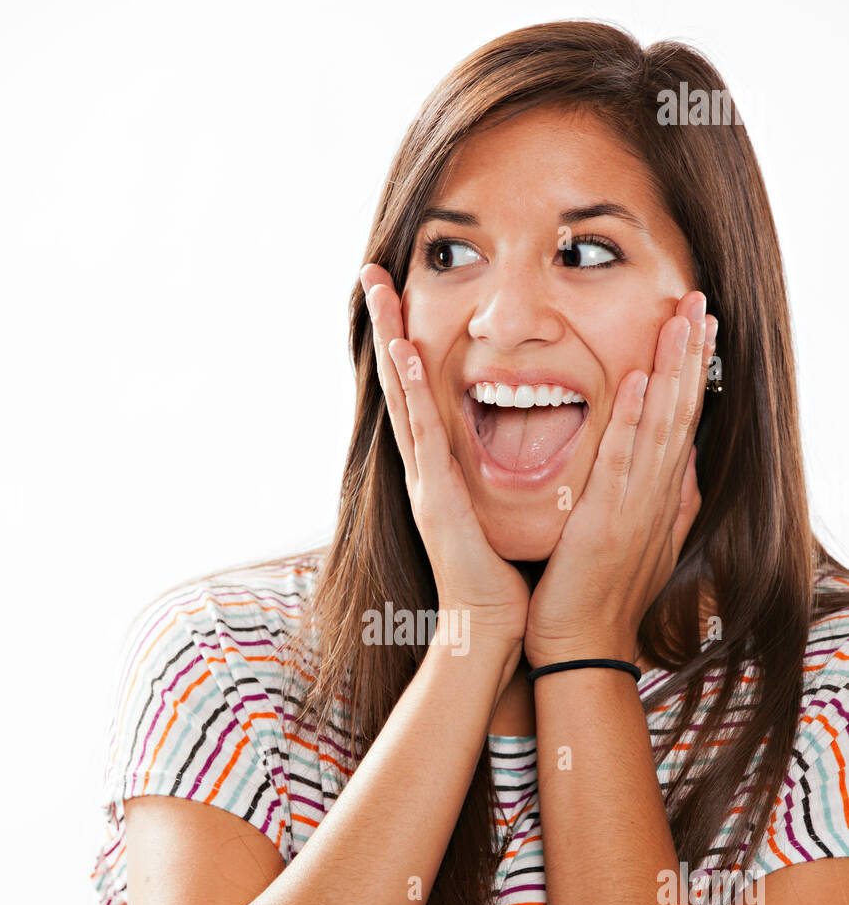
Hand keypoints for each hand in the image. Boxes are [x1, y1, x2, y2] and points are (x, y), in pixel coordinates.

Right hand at [360, 263, 530, 666]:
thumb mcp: (502, 512)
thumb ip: (503, 477)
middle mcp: (425, 469)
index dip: (410, 345)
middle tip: (371, 273)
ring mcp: (424, 482)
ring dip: (388, 341)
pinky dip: (410, 394)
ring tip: (376, 292)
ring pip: (403, 399)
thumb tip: (533, 441)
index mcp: (443, 470)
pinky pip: (424, 437)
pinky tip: (404, 354)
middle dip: (386, 328)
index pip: (423, 394)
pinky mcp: (435, 500)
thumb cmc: (503, 578)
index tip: (404, 299)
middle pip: (401, 385)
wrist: (491, 630)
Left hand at [524, 291, 712, 668]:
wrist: (581, 649)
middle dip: (692, 357)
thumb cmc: (599, 600)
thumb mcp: (642, 545)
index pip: (682, 423)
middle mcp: (657, 498)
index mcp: (660, 499)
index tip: (702, 328)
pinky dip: (629, 422)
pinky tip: (635, 381)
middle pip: (681, 414)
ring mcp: (636, 511)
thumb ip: (664, 503)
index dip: (693, 373)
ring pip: (660, 429)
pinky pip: (620, 464)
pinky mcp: (604, 524)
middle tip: (701, 302)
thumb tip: (683, 464)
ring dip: (671, 372)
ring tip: (682, 321)